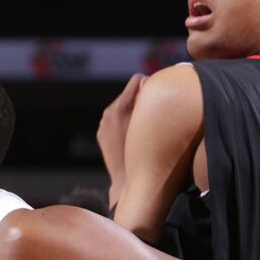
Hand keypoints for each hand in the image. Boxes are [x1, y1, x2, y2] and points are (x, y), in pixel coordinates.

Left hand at [97, 73, 144, 203]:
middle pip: (129, 92)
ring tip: (143, 126)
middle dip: (141, 99)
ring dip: (132, 110)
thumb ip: (152, 102)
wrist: (126, 179)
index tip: (158, 94)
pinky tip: (131, 135)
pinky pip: (114, 119)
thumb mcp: (152, 124)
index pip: (138, 80)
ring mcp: (103, 122)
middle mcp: (109, 111)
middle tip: (153, 111)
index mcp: (121, 107)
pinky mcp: (101, 131)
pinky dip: (123, 122)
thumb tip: (155, 84)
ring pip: (122, 105)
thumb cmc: (147, 152)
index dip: (150, 85)